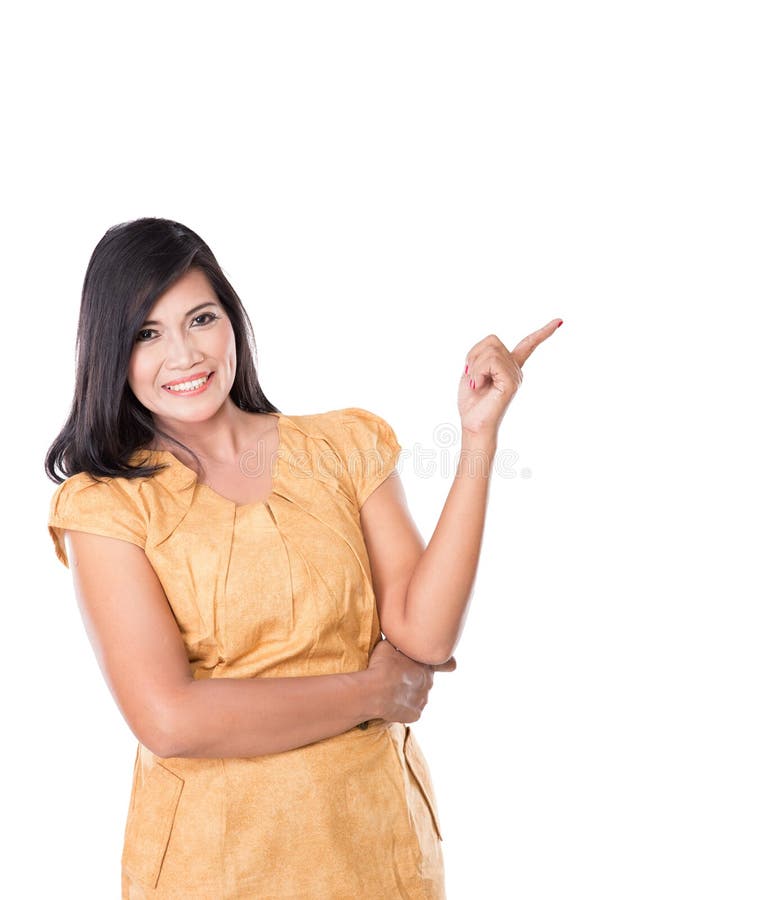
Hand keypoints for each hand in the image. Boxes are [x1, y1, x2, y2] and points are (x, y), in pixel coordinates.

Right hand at [365, 638, 455, 723]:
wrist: (375, 691)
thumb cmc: (381, 666)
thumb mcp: (389, 645)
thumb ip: (398, 646)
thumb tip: (395, 643)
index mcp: (426, 665)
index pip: (448, 664)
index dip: (448, 664)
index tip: (451, 665)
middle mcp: (429, 683)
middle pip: (428, 680)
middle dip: (417, 678)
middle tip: (398, 677)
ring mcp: (422, 701)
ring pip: (420, 697)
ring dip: (410, 694)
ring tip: (391, 691)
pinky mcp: (415, 715)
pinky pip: (411, 711)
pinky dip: (403, 708)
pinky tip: (391, 703)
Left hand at [458, 318, 562, 437]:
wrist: (473, 424)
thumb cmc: (472, 402)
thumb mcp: (473, 371)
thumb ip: (483, 355)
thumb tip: (492, 341)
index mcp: (509, 366)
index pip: (528, 345)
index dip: (543, 332)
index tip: (559, 321)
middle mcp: (516, 369)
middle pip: (492, 340)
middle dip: (473, 355)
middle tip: (472, 376)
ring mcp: (516, 375)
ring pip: (490, 351)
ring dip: (475, 366)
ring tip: (476, 383)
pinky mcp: (512, 381)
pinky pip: (491, 362)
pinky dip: (478, 372)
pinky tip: (479, 385)